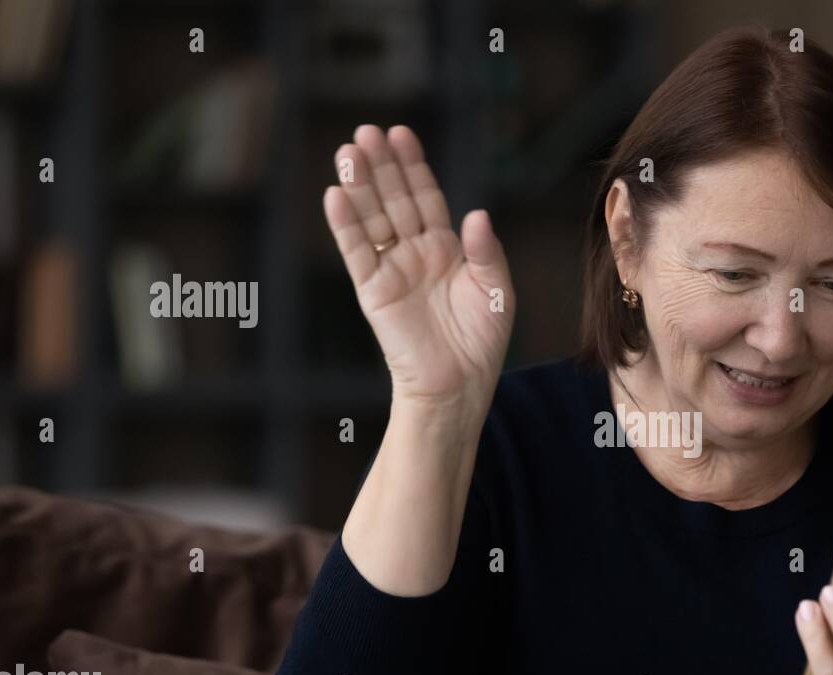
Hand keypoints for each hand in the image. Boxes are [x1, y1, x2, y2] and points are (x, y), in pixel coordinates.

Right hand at [323, 125, 514, 411]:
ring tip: (347, 151)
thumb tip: (476, 214)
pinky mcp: (373, 291)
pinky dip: (345, 225)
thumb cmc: (482, 341)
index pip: (425, 197)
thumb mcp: (496, 290)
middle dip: (381, 166)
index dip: (413, 166)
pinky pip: (356, 252)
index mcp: (446, 248)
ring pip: (372, 219)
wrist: (460, 385)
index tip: (400, 134)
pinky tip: (335, 195)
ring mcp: (392, 270)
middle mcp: (415, 253)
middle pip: (394, 200)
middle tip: (366, 131)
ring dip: (359, 186)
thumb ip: (487, 251)